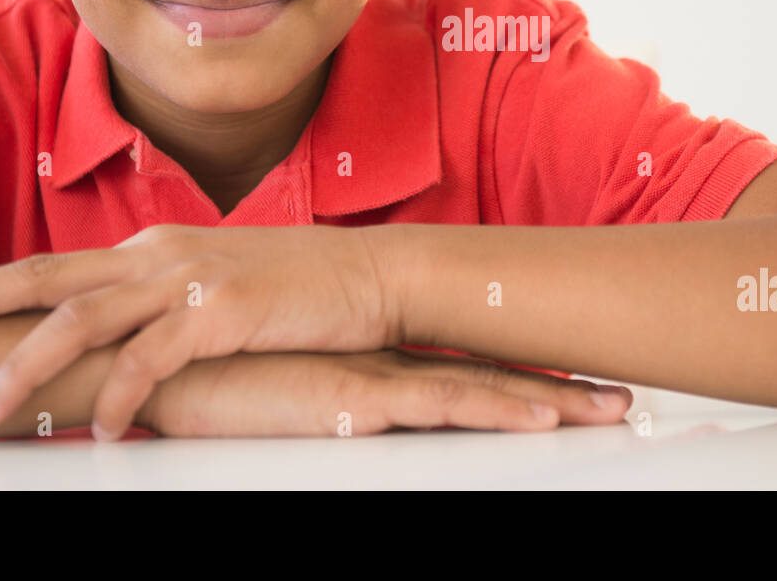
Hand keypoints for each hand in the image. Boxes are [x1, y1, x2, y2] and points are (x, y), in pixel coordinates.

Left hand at [0, 223, 396, 439]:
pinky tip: (101, 432)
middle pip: (45, 278)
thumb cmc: (300, 287)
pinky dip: (116, 399)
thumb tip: (127, 342)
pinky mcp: (219, 313)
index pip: (55, 268)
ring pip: (81, 321)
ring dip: (27, 367)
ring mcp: (187, 279)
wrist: (373, 276)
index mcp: (153, 248)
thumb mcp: (220, 284)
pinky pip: (148, 361)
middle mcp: (158, 254)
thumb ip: (167, 303)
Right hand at [138, 348, 634, 436]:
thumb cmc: (208, 374)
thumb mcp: (279, 381)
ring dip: (553, 398)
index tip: (573, 378)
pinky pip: (442, 407)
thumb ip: (317, 387)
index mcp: (375, 355)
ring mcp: (377, 375)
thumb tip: (343, 401)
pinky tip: (543, 421)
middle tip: (623, 394)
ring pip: (486, 388)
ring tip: (613, 408)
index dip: (522, 371)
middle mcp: (389, 358)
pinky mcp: (353, 398)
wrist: (153, 360)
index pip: (465, 362)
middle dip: (562, 385)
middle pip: (493, 371)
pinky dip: (497, 412)